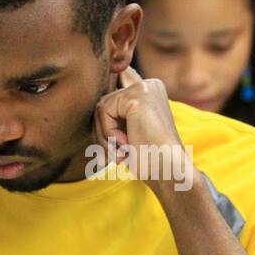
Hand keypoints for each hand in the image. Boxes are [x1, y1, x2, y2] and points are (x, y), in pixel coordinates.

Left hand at [92, 67, 187, 191]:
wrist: (167, 170)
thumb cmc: (148, 158)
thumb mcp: (128, 133)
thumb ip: (113, 118)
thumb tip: (87, 110)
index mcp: (149, 93)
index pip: (112, 99)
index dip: (106, 125)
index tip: (116, 149)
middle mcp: (149, 85)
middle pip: (104, 102)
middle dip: (102, 133)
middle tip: (114, 155)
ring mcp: (144, 87)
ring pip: (101, 107)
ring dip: (104, 136)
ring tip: (121, 152)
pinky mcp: (137, 94)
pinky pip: (104, 110)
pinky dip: (108, 132)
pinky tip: (126, 143)